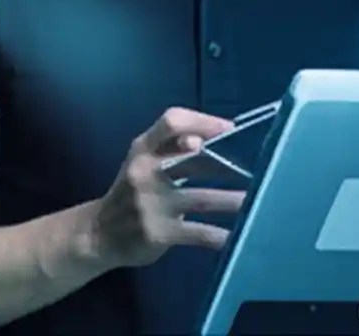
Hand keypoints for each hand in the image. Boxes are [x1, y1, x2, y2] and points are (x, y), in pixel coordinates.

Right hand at [86, 107, 243, 268]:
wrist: (98, 233)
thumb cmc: (131, 192)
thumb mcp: (142, 163)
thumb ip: (173, 149)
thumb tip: (221, 136)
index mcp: (142, 148)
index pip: (172, 121)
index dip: (204, 122)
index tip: (232, 129)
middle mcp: (144, 171)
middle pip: (192, 157)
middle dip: (226, 161)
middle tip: (257, 167)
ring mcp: (150, 203)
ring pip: (204, 197)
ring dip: (235, 200)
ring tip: (260, 200)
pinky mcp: (158, 233)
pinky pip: (199, 232)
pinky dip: (223, 235)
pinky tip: (240, 237)